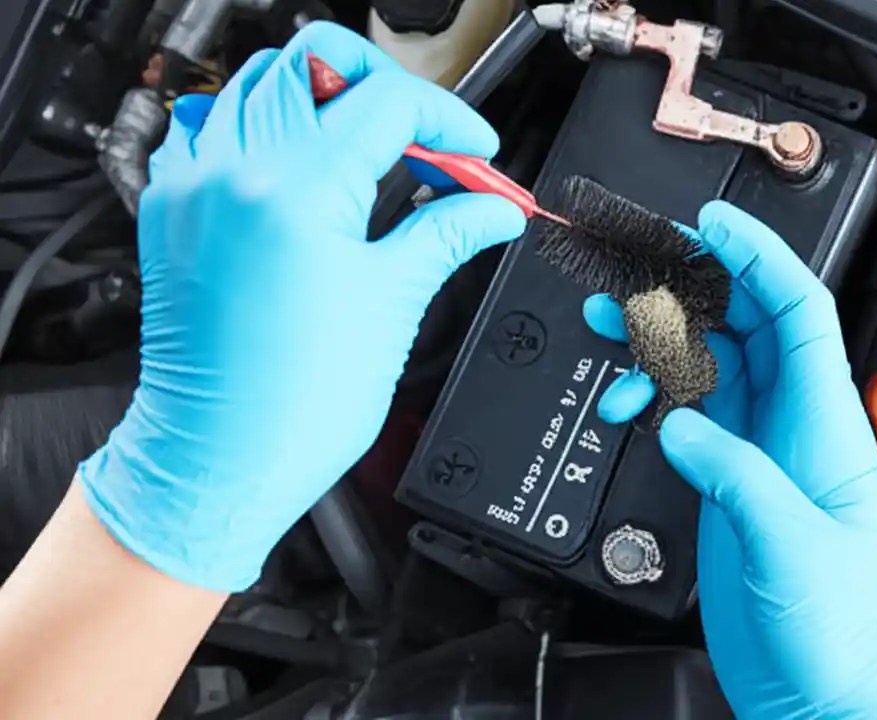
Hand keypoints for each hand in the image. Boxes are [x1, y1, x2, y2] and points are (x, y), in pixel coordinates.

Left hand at [79, 21, 525, 591]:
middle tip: (424, 140)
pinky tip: (303, 171)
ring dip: (327, 100)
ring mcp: (194, 185)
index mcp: (296, 190)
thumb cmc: (292, 405)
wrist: (217, 460)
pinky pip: (215, 126)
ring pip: (261, 80)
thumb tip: (494, 209)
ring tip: (372, 156)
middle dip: (385, 88)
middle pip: (315, 60)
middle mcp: (234, 171)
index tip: (475, 157)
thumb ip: (447, 233)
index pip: (387, 101)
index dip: (449, 121)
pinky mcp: (172, 208)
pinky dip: (266, 127)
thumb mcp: (392, 303)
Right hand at [584, 202, 876, 717]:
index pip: (797, 310)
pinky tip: (631, 403)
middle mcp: (793, 429)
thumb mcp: (795, 546)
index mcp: (824, 425)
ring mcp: (759, 456)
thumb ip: (737, 475)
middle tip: (634, 265)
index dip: (757, 256)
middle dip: (689, 283)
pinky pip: (688, 415)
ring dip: (660, 337)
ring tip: (607, 321)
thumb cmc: (850, 628)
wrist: (838, 693)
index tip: (711, 222)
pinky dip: (653, 396)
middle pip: (744, 323)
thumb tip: (684, 423)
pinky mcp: (729, 488)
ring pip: (709, 365)